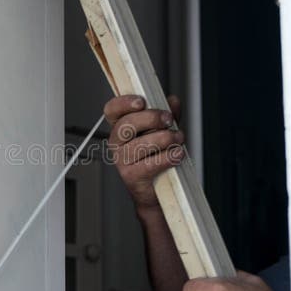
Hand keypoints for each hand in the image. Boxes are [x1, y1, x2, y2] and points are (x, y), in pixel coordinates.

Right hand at [104, 94, 184, 211]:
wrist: (157, 190)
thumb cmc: (156, 157)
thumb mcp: (163, 130)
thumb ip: (167, 114)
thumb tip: (173, 101)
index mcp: (120, 127)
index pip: (112, 110)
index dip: (123, 103)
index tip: (141, 101)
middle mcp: (117, 143)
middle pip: (126, 124)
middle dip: (151, 118)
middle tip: (168, 119)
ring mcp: (122, 160)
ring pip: (141, 144)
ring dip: (165, 139)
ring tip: (178, 139)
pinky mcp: (131, 176)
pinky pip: (150, 164)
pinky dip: (167, 157)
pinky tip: (177, 154)